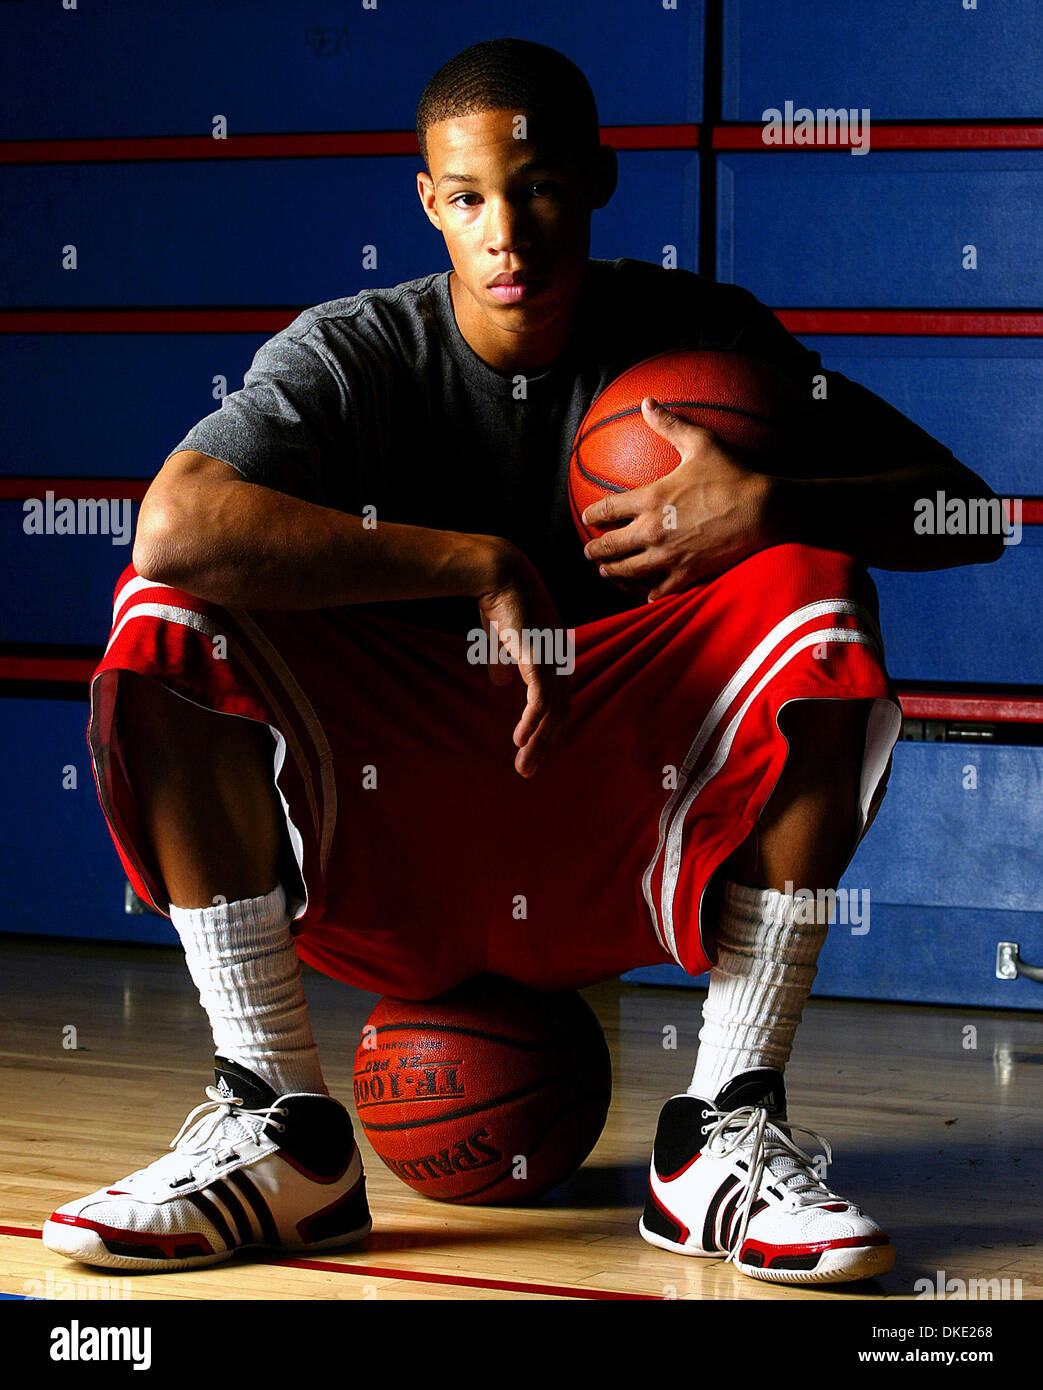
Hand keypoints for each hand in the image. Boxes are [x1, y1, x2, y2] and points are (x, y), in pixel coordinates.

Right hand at [474, 543, 571, 777]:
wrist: (499, 575)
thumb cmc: (500, 602)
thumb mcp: (503, 639)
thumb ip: (505, 662)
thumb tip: (500, 683)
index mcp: (554, 656)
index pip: (558, 700)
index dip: (547, 726)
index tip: (532, 747)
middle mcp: (560, 661)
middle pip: (560, 714)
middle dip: (545, 744)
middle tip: (528, 768)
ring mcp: (553, 661)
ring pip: (552, 715)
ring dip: (538, 744)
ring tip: (523, 767)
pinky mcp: (540, 660)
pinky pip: (540, 702)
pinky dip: (531, 724)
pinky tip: (519, 740)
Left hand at [580, 398, 779, 600]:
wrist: (763, 510)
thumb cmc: (732, 475)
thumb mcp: (700, 443)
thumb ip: (669, 424)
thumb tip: (647, 402)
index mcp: (650, 499)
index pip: (607, 510)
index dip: (593, 514)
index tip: (588, 516)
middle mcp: (652, 531)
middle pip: (609, 547)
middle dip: (594, 550)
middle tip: (589, 551)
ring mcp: (668, 556)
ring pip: (627, 571)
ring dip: (612, 571)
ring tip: (606, 571)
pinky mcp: (686, 574)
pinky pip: (659, 590)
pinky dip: (649, 593)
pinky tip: (645, 595)